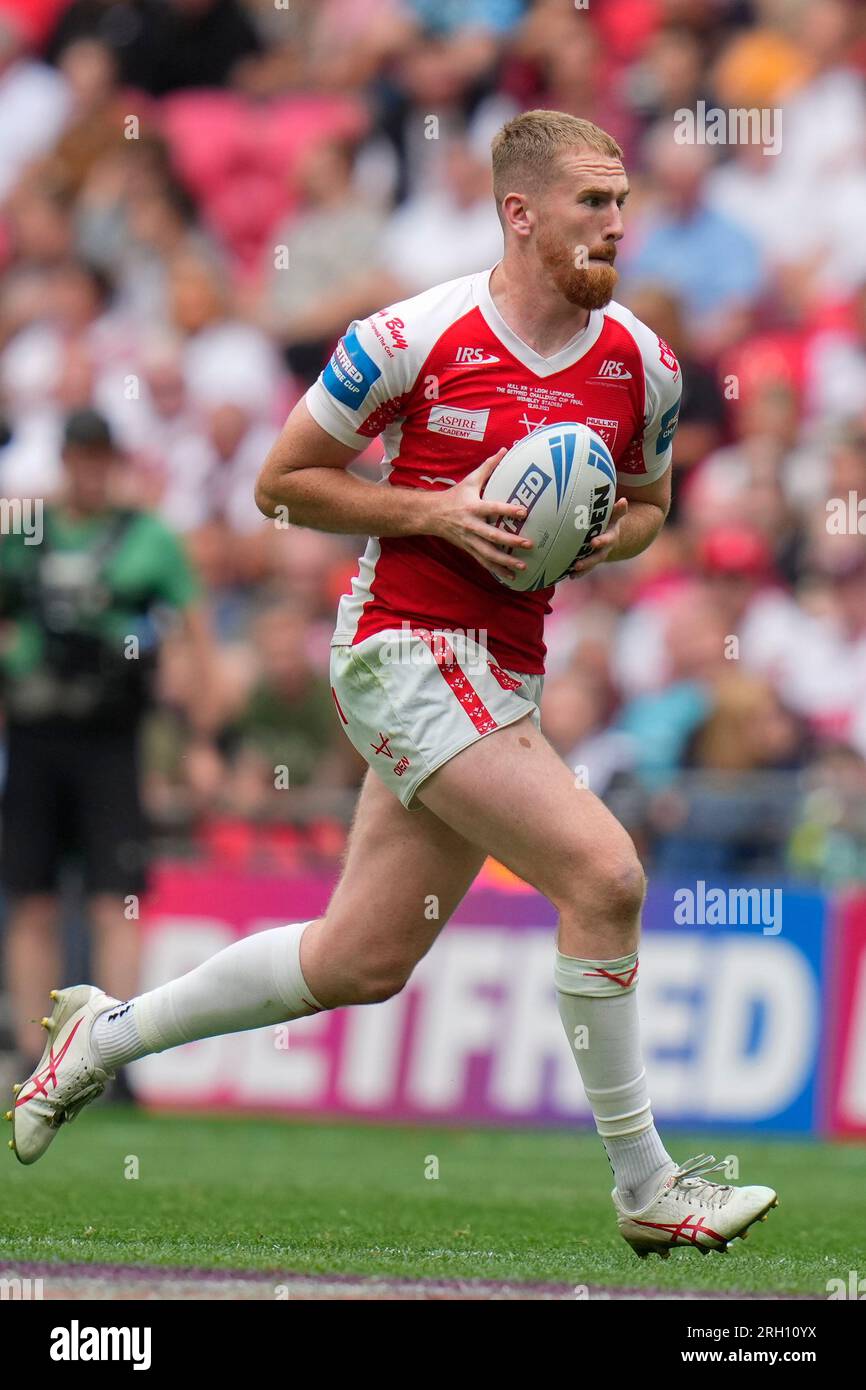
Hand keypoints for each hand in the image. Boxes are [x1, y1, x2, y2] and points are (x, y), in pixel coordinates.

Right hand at [423, 448, 533, 581]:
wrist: (431, 515)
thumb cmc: (454, 496)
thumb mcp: (470, 480)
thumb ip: (489, 467)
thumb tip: (504, 450)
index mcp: (473, 507)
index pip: (493, 508)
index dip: (508, 510)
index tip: (525, 512)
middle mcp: (471, 525)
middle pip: (492, 536)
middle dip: (510, 541)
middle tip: (529, 544)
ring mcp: (469, 540)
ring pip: (488, 554)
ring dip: (506, 562)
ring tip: (523, 566)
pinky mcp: (468, 549)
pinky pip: (484, 562)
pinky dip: (497, 571)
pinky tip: (511, 577)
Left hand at [566, 498, 628, 578]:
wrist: (613, 538)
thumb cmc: (609, 523)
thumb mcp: (615, 517)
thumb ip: (618, 511)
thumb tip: (623, 500)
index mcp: (610, 537)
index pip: (607, 540)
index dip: (602, 541)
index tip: (593, 543)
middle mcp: (604, 549)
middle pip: (597, 557)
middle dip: (588, 561)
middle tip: (577, 564)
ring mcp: (597, 556)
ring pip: (591, 564)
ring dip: (583, 568)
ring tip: (573, 570)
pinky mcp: (590, 561)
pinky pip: (584, 569)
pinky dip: (578, 573)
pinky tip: (569, 576)